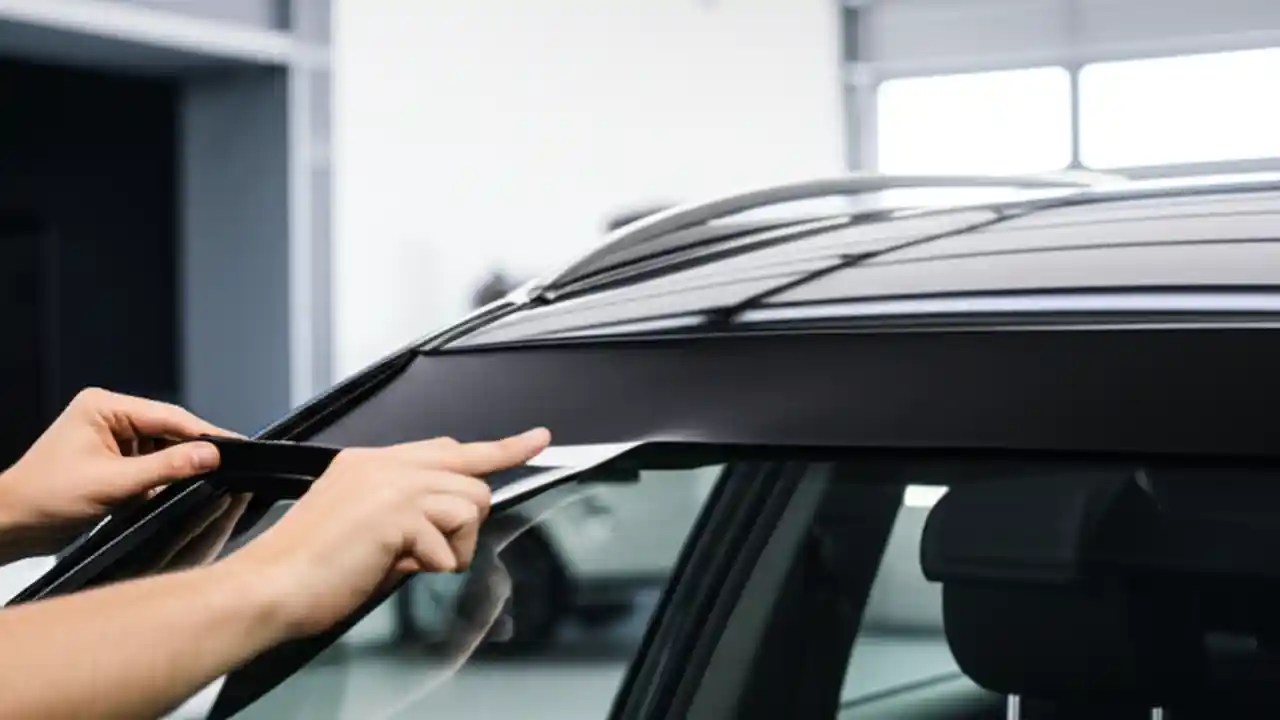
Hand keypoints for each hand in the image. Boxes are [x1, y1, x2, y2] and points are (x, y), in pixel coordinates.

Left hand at [0, 388, 235, 562]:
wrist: (10, 525)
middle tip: (229, 470)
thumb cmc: (45, 497)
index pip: (168, 416)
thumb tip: (211, 455)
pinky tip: (177, 492)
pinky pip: (152, 467)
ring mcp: (112, 439)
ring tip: (204, 485)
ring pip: (163, 451)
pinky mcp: (114, 461)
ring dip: (177, 470)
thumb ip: (165, 468)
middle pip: (169, 432)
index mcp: (104, 406)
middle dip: (192, 453)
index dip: (204, 433)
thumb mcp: (112, 483)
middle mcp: (110, 416)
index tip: (236, 446)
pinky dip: (164, 482)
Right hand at [223, 429, 550, 638]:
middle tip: (426, 550)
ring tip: (401, 561)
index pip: (450, 447)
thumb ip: (408, 514)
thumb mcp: (366, 528)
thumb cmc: (308, 568)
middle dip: (462, 522)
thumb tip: (444, 529)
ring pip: (470, 507)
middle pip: (471, 478)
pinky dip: (428, 567)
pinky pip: (449, 546)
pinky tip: (388, 566)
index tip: (537, 438)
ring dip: (448, 547)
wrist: (269, 585)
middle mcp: (386, 464)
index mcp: (372, 463)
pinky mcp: (399, 512)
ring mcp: (394, 483)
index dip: (501, 447)